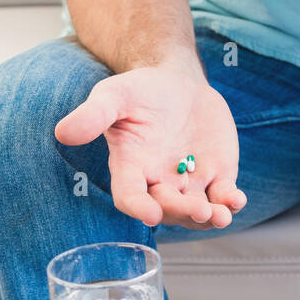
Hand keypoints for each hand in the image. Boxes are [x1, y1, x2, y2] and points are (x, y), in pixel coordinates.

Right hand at [54, 66, 246, 229]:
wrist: (176, 84)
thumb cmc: (139, 92)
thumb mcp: (113, 96)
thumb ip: (93, 115)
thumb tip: (63, 132)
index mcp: (130, 168)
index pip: (130, 196)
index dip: (138, 208)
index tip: (150, 214)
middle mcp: (159, 182)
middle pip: (168, 207)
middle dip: (182, 211)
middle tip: (198, 210)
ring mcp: (189, 181)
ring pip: (198, 208)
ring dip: (210, 216)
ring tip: (221, 215)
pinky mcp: (216, 174)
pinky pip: (223, 195)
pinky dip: (230, 201)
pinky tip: (236, 200)